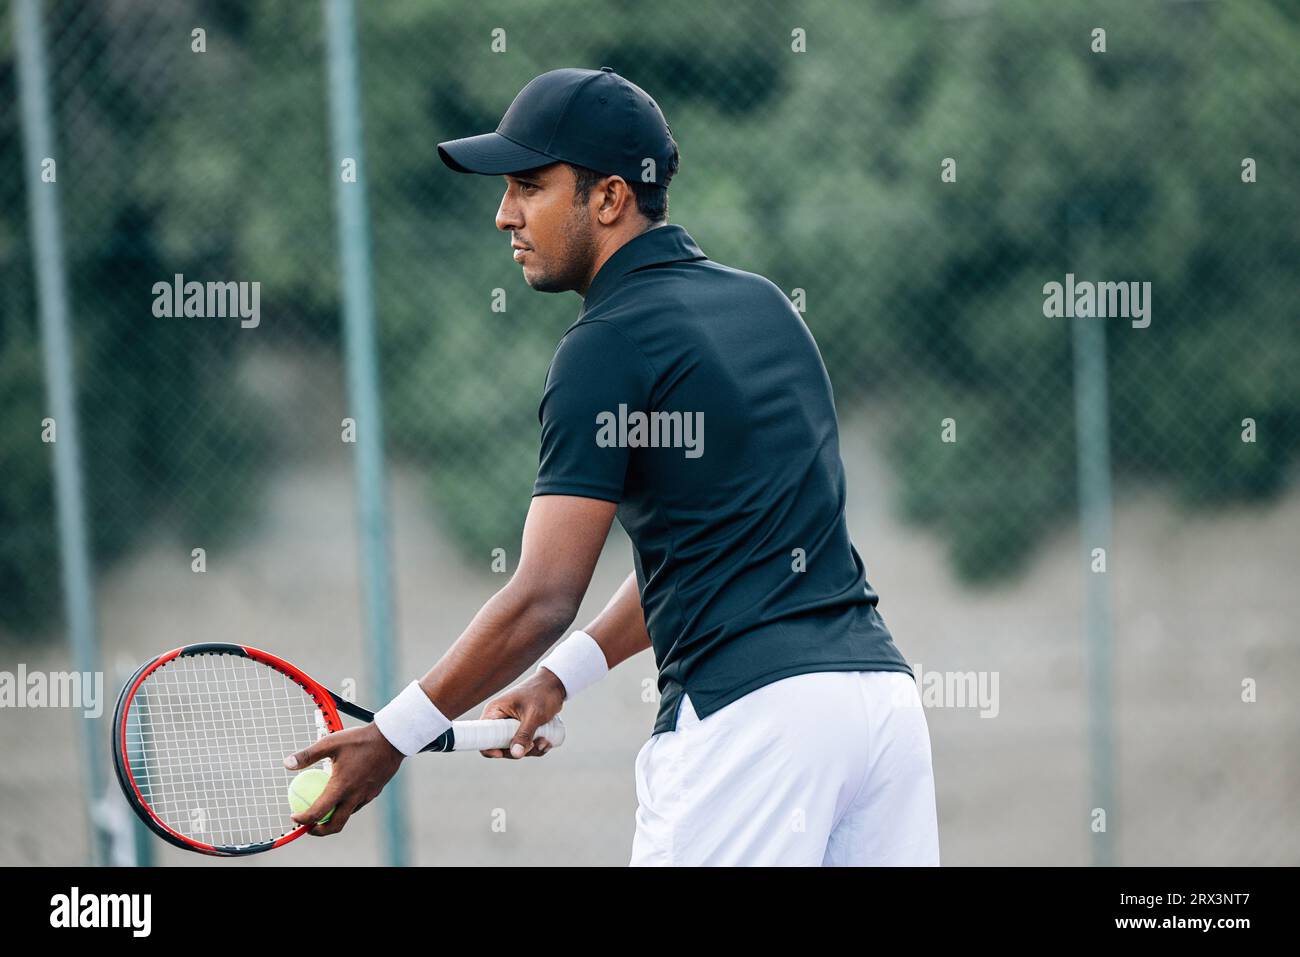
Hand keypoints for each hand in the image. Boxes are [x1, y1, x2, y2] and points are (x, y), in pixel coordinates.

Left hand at [283, 723, 403, 835]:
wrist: (391, 738)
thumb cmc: (359, 739)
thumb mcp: (330, 743)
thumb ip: (308, 755)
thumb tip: (287, 764)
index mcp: (341, 787)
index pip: (318, 812)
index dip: (303, 819)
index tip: (294, 816)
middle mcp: (354, 796)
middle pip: (335, 825)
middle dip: (319, 831)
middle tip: (308, 826)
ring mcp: (367, 796)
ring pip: (348, 815)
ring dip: (334, 818)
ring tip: (324, 809)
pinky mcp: (375, 792)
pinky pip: (358, 804)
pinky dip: (347, 805)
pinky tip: (343, 792)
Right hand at [479, 668, 565, 758]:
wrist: (555, 685)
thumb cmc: (542, 694)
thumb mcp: (534, 715)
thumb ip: (524, 734)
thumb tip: (516, 754)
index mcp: (495, 712)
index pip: (482, 735)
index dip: (489, 748)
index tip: (503, 753)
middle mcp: (499, 720)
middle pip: (500, 747)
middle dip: (519, 750)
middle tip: (535, 744)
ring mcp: (510, 726)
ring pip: (515, 748)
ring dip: (531, 750)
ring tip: (545, 740)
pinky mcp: (520, 730)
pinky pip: (524, 746)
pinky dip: (536, 747)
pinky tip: (547, 741)